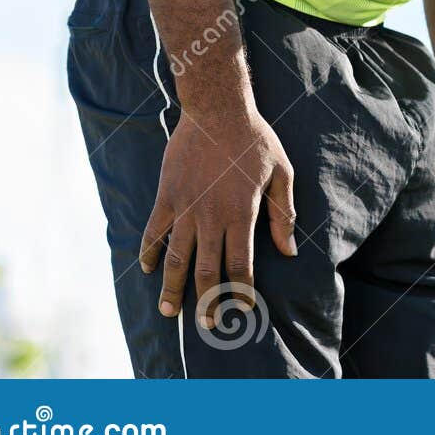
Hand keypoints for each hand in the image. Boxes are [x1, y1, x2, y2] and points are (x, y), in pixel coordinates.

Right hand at [139, 101, 297, 326]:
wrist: (217, 109)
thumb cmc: (255, 139)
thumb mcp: (281, 172)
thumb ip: (283, 214)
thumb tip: (288, 251)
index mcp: (242, 214)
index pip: (240, 266)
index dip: (241, 292)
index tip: (242, 309)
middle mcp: (211, 216)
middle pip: (207, 270)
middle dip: (207, 301)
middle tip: (206, 325)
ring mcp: (185, 207)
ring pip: (175, 258)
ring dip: (172, 287)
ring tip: (169, 311)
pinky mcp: (166, 195)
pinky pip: (153, 231)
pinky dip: (148, 252)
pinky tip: (146, 269)